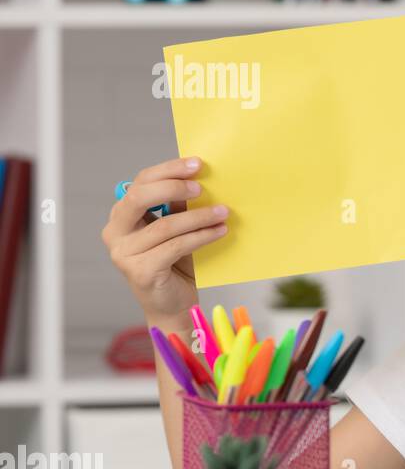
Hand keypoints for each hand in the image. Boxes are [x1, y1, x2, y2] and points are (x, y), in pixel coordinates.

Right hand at [101, 156, 229, 319]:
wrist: (174, 304)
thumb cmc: (176, 263)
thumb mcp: (176, 229)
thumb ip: (178, 206)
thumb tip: (200, 177)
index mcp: (121, 215)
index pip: (140, 183)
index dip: (168, 170)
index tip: (197, 164)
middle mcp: (115, 232)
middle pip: (139, 197)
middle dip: (173, 187)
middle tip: (202, 187)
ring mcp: (124, 253)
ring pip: (164, 225)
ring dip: (198, 216)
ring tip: (224, 212)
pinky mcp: (140, 271)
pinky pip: (175, 246)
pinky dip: (201, 236)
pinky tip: (220, 231)